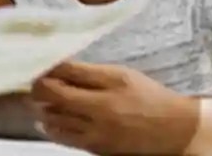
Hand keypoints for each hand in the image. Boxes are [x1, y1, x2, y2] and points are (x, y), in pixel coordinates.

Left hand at [30, 62, 197, 154]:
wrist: (174, 130)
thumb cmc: (148, 97)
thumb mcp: (119, 76)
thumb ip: (86, 72)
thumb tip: (56, 64)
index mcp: (103, 95)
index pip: (60, 80)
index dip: (44, 71)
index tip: (39, 66)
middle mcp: (96, 117)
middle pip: (52, 99)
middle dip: (38, 88)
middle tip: (37, 81)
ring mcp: (94, 136)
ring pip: (53, 121)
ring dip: (43, 107)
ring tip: (43, 98)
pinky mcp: (95, 149)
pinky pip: (64, 139)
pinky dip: (53, 127)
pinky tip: (50, 118)